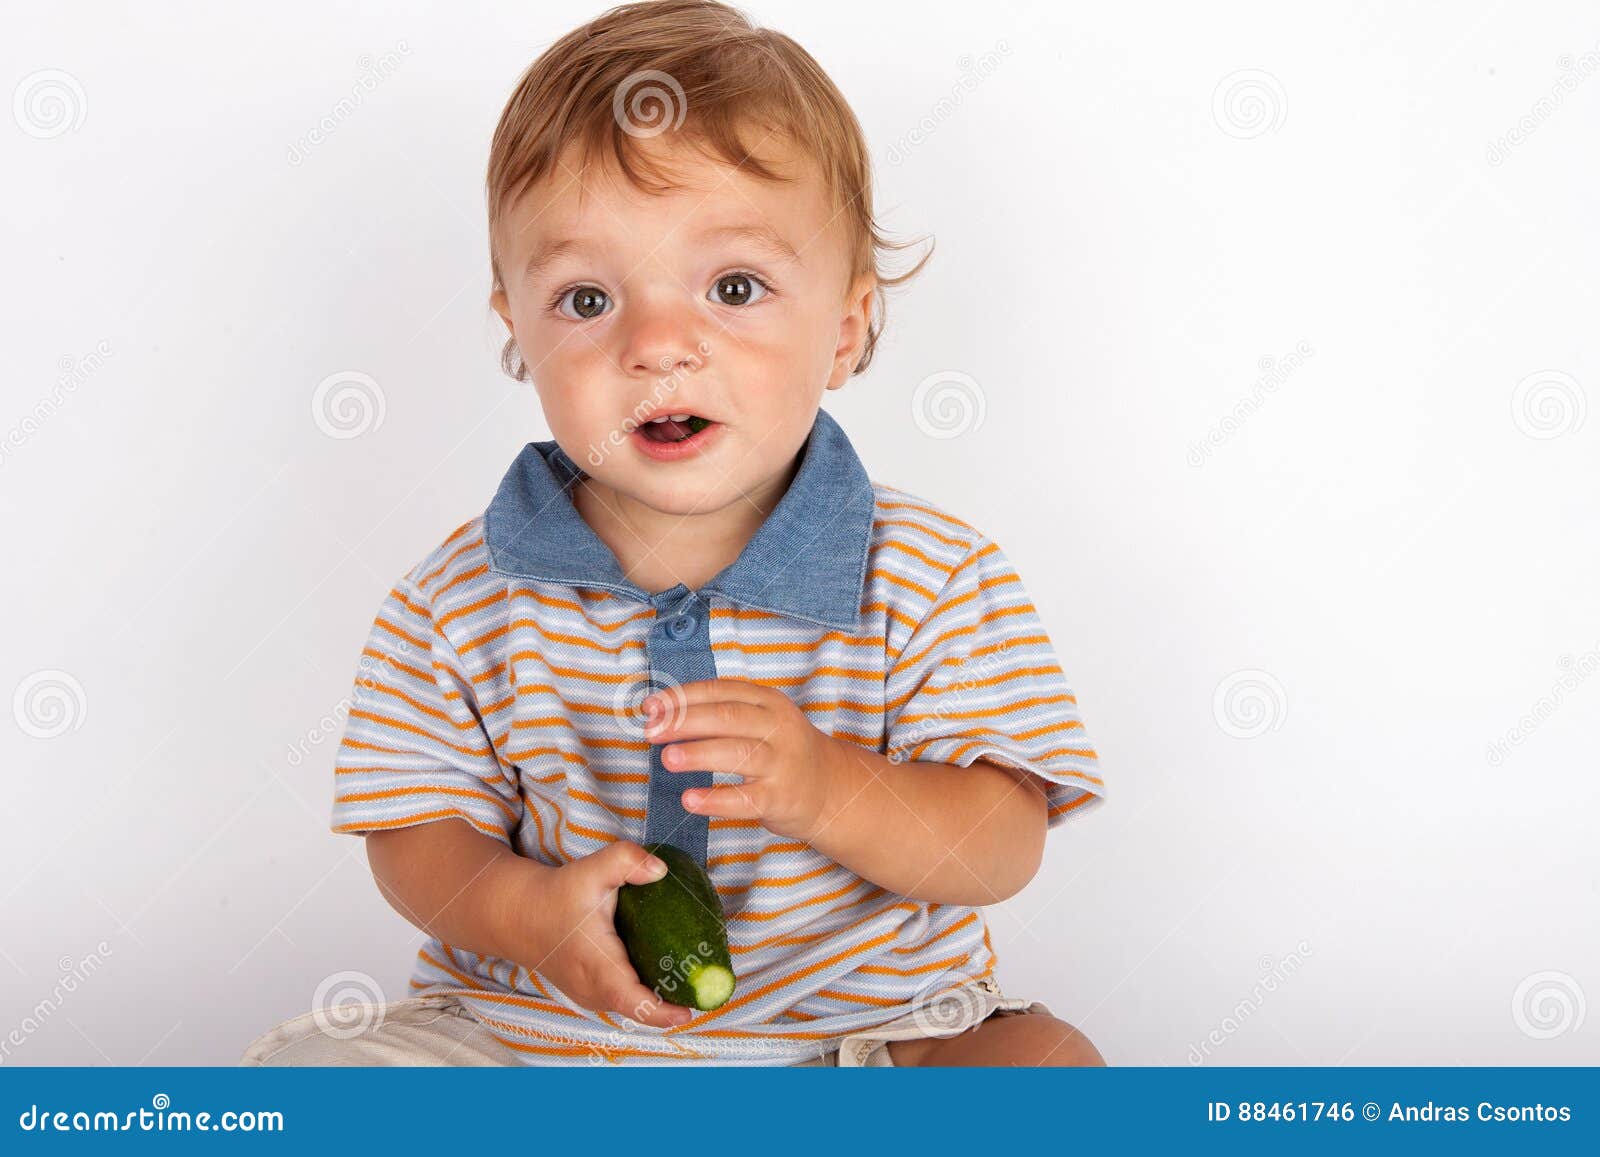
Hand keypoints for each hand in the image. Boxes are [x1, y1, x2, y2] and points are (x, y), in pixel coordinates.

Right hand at [505, 841, 697, 1028]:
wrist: (519, 914)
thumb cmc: (557, 895)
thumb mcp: (591, 870)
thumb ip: (626, 860)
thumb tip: (662, 869)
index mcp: (598, 966)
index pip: (634, 1002)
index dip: (663, 1012)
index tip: (690, 1012)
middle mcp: (594, 990)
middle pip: (640, 1010)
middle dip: (672, 1006)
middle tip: (703, 986)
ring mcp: (590, 996)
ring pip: (632, 1008)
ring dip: (659, 1001)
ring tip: (690, 981)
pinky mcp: (590, 994)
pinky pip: (623, 1002)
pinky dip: (643, 995)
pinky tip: (664, 976)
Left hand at [642, 677, 849, 841]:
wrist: (829, 788)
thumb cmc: (782, 751)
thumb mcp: (763, 719)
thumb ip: (722, 713)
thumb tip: (662, 714)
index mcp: (768, 702)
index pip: (720, 691)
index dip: (682, 697)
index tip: (650, 707)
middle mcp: (777, 728)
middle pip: (727, 717)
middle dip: (684, 721)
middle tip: (651, 731)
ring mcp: (781, 764)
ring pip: (737, 754)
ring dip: (699, 755)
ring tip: (667, 758)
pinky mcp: (780, 798)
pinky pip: (745, 799)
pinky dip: (715, 799)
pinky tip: (690, 800)